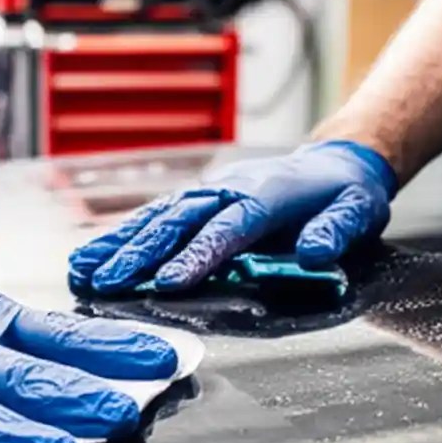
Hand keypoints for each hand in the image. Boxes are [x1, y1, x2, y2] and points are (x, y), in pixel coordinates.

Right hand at [69, 140, 396, 293]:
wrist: (334, 161)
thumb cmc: (344, 194)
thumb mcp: (357, 211)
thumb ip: (336, 231)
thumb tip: (316, 251)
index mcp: (267, 196)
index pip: (228, 228)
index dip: (198, 255)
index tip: (170, 281)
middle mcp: (229, 190)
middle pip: (179, 222)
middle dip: (141, 254)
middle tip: (109, 282)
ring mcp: (209, 192)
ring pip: (158, 217)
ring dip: (120, 244)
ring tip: (84, 270)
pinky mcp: (198, 198)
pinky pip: (157, 216)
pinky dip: (123, 235)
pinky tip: (95, 255)